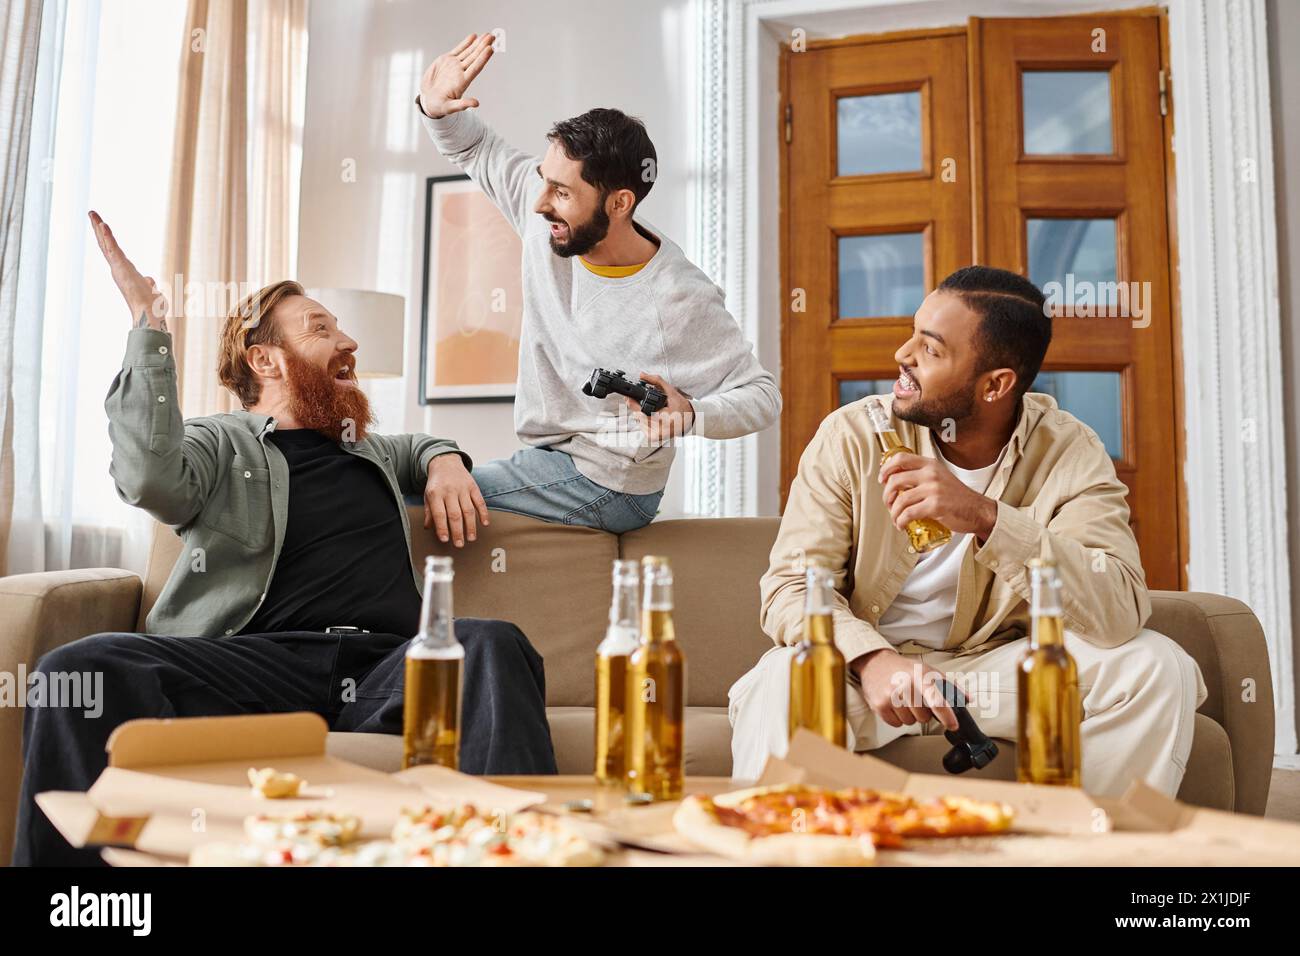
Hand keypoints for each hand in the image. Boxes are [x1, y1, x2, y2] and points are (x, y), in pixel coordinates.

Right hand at [89, 211, 169, 329]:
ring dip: (99, 228)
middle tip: (91, 213)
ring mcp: (118, 268)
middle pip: (105, 244)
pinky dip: (108, 237)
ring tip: (93, 213)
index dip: (107, 238)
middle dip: (98, 228)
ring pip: (106, 244)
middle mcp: (118, 269)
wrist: (149, 315)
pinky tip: (103, 224)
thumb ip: (148, 282)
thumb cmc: (150, 306)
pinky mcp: (121, 268)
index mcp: (124, 272)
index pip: (113, 251)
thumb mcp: (150, 289)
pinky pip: (113, 249)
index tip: (102, 225)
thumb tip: (150, 280)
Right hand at [418, 32, 494, 118]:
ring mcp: (454, 65)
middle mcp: (460, 72)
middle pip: (474, 57)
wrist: (429, 100)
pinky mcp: (446, 61)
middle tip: (492, 36)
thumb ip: (462, 105)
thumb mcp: (450, 107)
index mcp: (462, 82)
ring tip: (487, 35)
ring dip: (478, 43)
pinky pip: (458, 50)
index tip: (490, 49)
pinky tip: (473, 37)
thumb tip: (476, 104)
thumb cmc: (439, 106)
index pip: (476, 68)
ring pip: (468, 52)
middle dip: (483, 46)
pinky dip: (466, 43)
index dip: (483, 58)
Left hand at [424, 453, 489, 546]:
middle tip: (459, 544)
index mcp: (435, 494)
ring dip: (470, 526)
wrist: (445, 462)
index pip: (439, 514)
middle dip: (457, 531)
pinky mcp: (473, 486)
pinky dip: (483, 513)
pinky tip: (485, 523)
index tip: (445, 540)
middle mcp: (449, 491)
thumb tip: (429, 528)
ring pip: (468, 510)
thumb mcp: (428, 495)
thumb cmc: (436, 483)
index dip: (442, 528)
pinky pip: (480, 501)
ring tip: (471, 538)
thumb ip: (429, 512)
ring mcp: (463, 488)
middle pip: (455, 514)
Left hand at [625, 371, 694, 444]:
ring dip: (640, 414)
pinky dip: (644, 420)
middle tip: (638, 401)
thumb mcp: (671, 391)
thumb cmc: (682, 407)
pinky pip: (642, 426)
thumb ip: (657, 381)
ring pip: (638, 421)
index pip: (641, 412)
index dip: (632, 404)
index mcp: (663, 420)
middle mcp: (658, 430)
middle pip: (637, 416)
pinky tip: (651, 416)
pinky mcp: (653, 438)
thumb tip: (642, 374)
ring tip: (652, 410)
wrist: (690, 421)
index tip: (627, 397)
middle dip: (637, 407)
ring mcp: (655, 436)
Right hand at [851, 648, 958, 730]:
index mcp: (921, 676)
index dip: (947, 716)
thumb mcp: (927, 670)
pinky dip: (897, 718)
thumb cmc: (903, 668)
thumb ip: (949, 685)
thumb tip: (967, 698)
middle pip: (924, 717)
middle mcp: (906, 685)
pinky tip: (893, 705)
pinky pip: (896, 724)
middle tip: (915, 699)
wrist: (875, 663)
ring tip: (903, 700)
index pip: (936, 700)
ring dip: (909, 715)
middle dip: (922, 712)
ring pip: (910, 722)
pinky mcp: (879, 705)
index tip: (953, 725)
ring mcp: (891, 696)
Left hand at [879, 452, 997, 542]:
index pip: (900, 458)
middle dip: (886, 495)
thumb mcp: (940, 477)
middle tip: (888, 504)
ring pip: (900, 500)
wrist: (978, 510)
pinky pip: (909, 513)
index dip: (886, 469)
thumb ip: (922, 476)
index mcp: (930, 465)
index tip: (882, 479)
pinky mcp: (935, 506)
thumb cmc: (957, 497)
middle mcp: (931, 474)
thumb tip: (897, 481)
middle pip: (895, 480)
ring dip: (893, 512)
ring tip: (896, 518)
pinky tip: (902, 525)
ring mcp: (934, 489)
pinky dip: (901, 521)